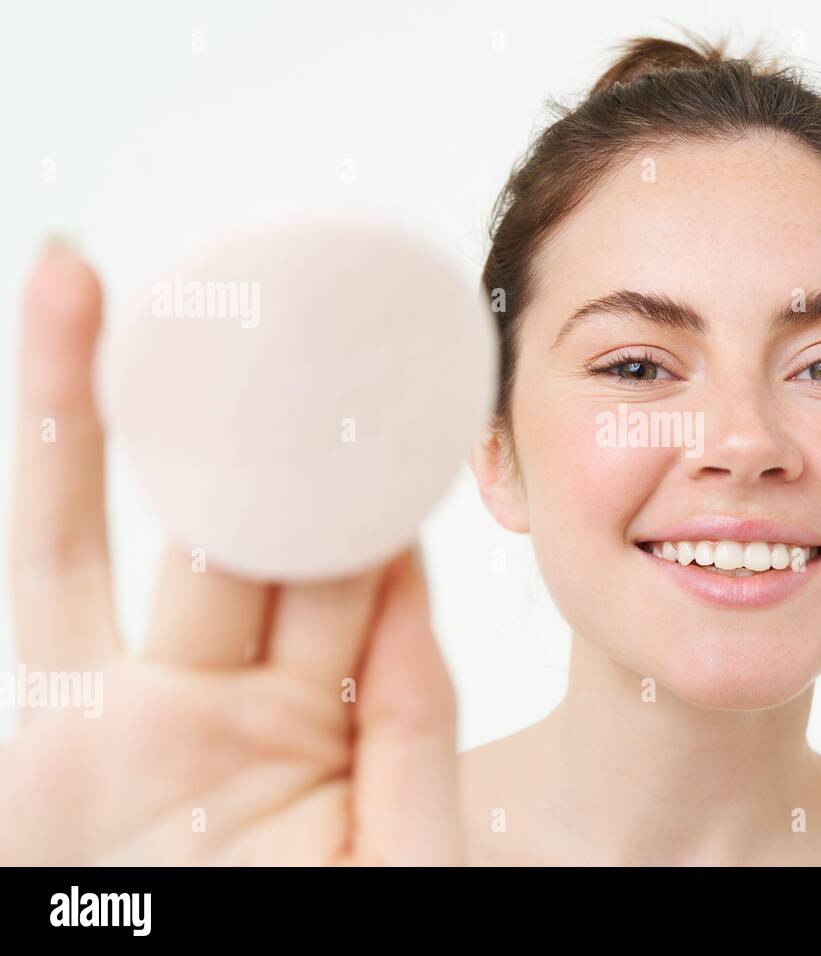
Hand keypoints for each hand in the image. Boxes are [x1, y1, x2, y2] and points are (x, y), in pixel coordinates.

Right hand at [0, 243, 462, 864]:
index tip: (409, 377)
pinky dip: (52, 443)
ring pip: (149, 519)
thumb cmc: (328, 941)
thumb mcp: (401, 850)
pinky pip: (48, 560)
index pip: (367, 575)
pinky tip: (67, 318)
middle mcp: (232, 703)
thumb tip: (406, 581)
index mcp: (330, 729)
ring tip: (151, 274)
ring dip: (144, 393)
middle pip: (266, 532)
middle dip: (274, 421)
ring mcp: (135, 709)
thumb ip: (409, 727)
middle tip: (290, 293)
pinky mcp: (45, 730)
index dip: (384, 479)